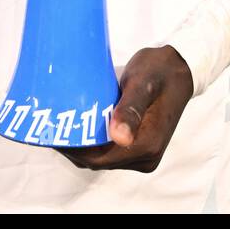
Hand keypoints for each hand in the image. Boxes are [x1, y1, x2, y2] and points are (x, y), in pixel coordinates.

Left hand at [56, 46, 194, 172]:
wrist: (179, 69)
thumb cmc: (159, 71)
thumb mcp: (142, 83)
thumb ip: (130, 108)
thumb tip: (119, 137)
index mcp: (147, 144)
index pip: (100, 158)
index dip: (74, 148)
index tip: (52, 129)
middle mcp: (146, 155)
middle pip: (99, 160)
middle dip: (74, 146)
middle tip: (50, 122)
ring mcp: (144, 153)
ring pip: (102, 157)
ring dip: (82, 144)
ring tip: (61, 121)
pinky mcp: (139, 145)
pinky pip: (109, 151)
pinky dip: (93, 142)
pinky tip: (80, 123)